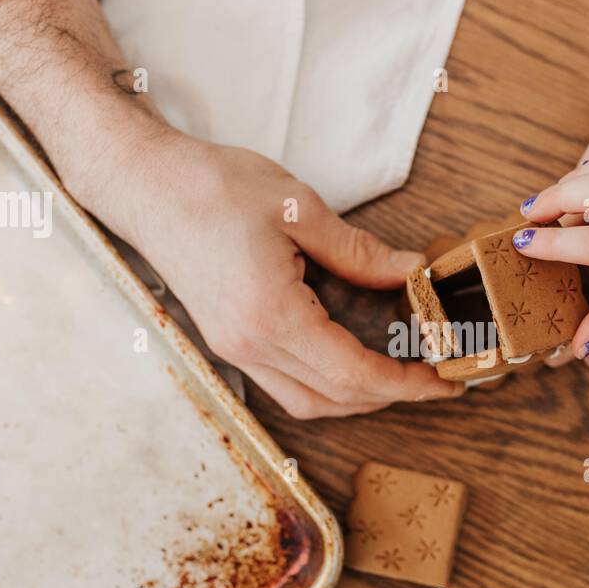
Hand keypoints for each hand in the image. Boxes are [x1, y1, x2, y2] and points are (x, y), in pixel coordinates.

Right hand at [77, 127, 462, 417]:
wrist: (143, 184)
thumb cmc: (210, 187)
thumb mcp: (297, 209)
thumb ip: (358, 251)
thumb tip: (410, 271)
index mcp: (270, 316)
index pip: (353, 373)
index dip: (406, 383)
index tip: (444, 381)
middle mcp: (250, 346)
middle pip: (335, 398)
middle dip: (391, 395)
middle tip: (434, 377)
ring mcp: (234, 349)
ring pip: (309, 402)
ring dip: (358, 398)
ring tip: (399, 374)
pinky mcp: (228, 341)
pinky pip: (286, 385)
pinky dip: (326, 385)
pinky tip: (352, 360)